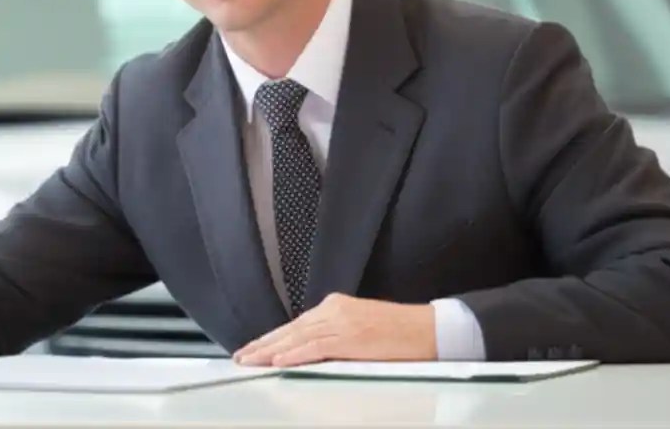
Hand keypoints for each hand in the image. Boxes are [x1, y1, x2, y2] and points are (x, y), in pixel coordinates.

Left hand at [233, 293, 436, 366]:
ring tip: (249, 361)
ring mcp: (341, 322)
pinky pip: (315, 347)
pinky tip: (277, 362)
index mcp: (335, 306)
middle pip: (290, 329)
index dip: (272, 338)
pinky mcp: (350, 337)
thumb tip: (310, 351)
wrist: (428, 329)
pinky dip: (294, 354)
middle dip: (263, 344)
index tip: (253, 348)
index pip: (296, 325)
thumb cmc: (399, 334)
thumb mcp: (360, 329)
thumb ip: (335, 336)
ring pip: (297, 337)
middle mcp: (333, 310)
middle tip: (241, 356)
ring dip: (270, 351)